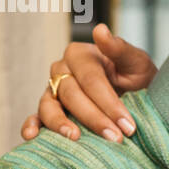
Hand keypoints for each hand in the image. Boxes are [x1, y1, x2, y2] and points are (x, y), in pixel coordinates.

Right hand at [22, 23, 157, 141]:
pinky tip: (31, 136)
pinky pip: (36, 117)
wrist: (137, 96)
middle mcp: (61, 70)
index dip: (109, 103)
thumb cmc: (136, 78)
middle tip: (115, 138)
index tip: (128, 125)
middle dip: (94, 118)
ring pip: (49, 106)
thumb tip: (100, 30)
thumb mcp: (136, 62)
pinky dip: (31, 125)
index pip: (91, 80)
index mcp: (80, 54)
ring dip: (60, 124)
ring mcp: (52, 90)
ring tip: (75, 138)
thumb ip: (119, 48)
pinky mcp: (48, 109)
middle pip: (72, 95)